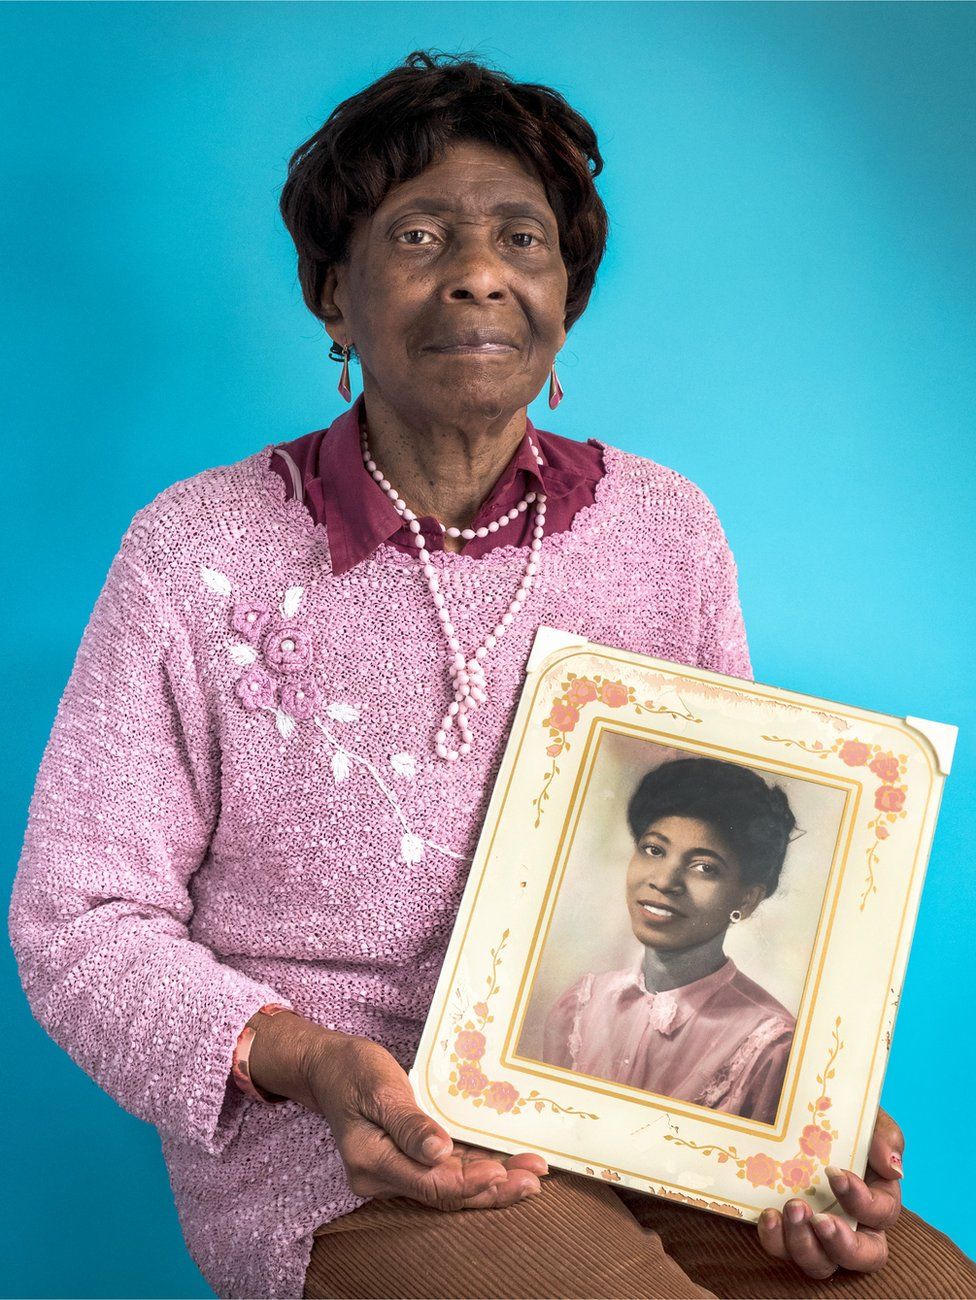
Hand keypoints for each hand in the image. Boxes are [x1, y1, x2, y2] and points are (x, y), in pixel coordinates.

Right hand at [302, 1029, 547, 1210]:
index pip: (429, 1183)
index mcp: (371, 1162)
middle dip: (493, 1188)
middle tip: (533, 1179)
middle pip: (445, 1191)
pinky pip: (446, 1171)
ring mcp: (396, 1172)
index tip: (502, 1173)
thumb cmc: (352, 1071)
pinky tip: (508, 1165)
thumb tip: (440, 1152)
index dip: (468, 1182)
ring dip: (492, 1181)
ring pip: (450, 1184)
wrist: (329, 1069)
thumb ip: (409, 1123)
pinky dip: (477, 1168)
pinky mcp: (409, 1161)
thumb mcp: (380, 1088)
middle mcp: (384, 1177)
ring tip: (532, 1173)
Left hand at [757, 1107, 903, 1278]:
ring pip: (822, 1263)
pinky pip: (784, 1251)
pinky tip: (768, 1217)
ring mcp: (817, 1233)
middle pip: (863, 1257)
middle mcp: (852, 1224)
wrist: (791, 1109)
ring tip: (790, 1210)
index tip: (835, 1174)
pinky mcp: (786, 1232)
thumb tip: (894, 1168)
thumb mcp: (864, 1117)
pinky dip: (775, 1240)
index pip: (883, 1214)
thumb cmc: (839, 1117)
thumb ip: (883, 1135)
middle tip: (820, 1220)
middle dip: (842, 1244)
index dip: (863, 1202)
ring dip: (805, 1244)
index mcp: (877, 1197)